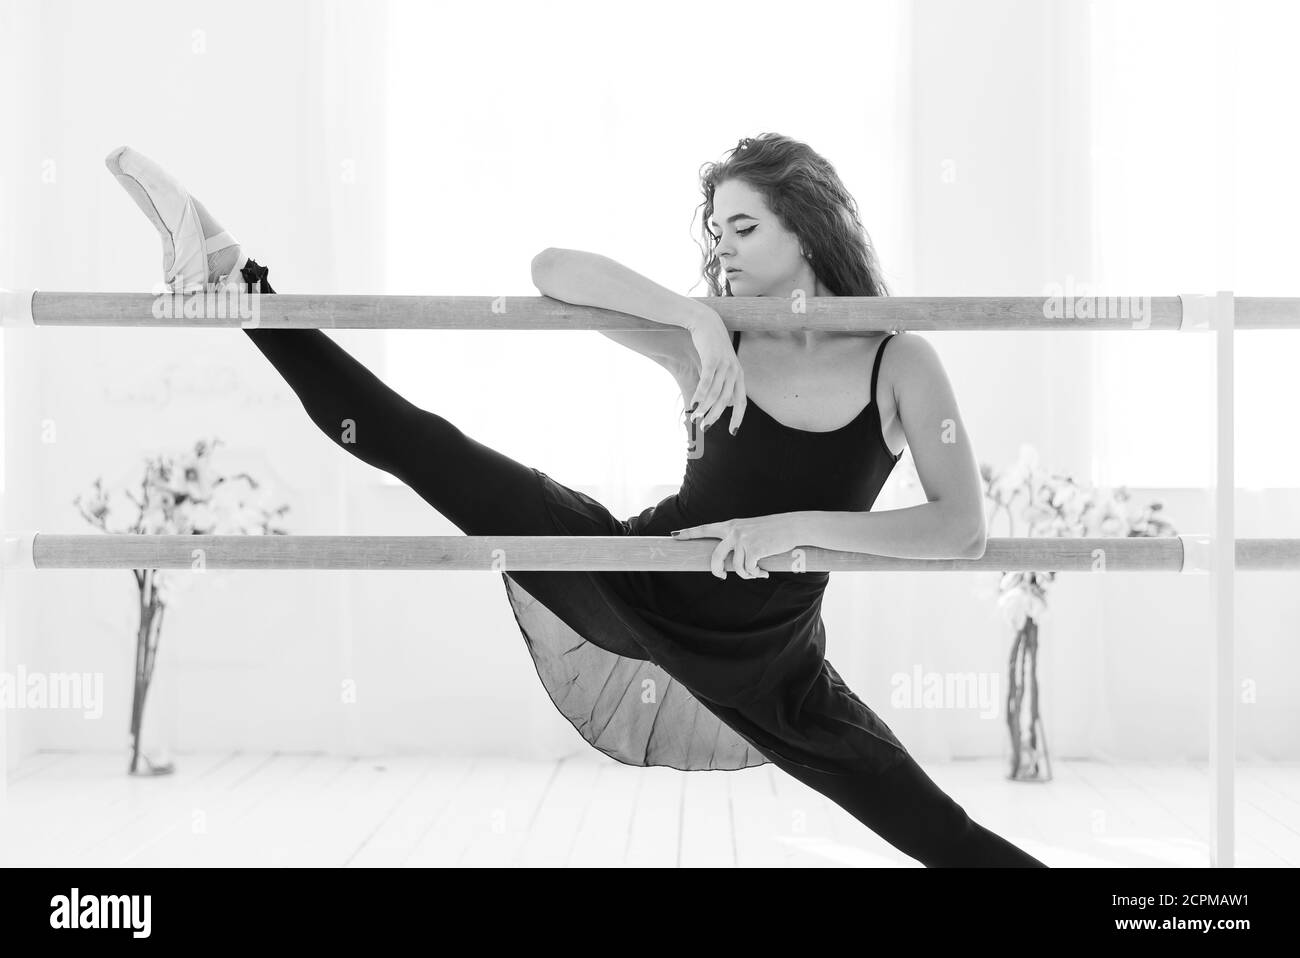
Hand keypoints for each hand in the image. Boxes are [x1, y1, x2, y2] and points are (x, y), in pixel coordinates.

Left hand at [670, 514, 801, 578]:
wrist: (792, 526)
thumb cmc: (773, 530)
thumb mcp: (751, 530)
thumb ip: (738, 540)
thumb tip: (731, 563)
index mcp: (730, 525)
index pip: (704, 528)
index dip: (688, 533)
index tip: (674, 536)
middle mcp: (734, 531)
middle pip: (715, 557)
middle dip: (716, 571)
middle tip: (721, 576)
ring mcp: (743, 540)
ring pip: (736, 568)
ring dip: (747, 575)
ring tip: (757, 572)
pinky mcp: (754, 549)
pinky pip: (748, 570)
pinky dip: (756, 574)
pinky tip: (764, 572)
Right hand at [686, 308, 746, 435]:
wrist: (706, 322)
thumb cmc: (711, 346)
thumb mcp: (720, 364)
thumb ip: (721, 382)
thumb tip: (716, 402)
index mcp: (739, 375)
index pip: (741, 401)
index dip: (738, 418)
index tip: (732, 432)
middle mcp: (735, 371)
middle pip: (726, 401)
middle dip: (715, 416)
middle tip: (705, 427)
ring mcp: (725, 365)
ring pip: (715, 393)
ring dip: (705, 408)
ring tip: (695, 418)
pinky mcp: (712, 359)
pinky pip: (707, 382)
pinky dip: (700, 395)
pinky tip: (693, 404)